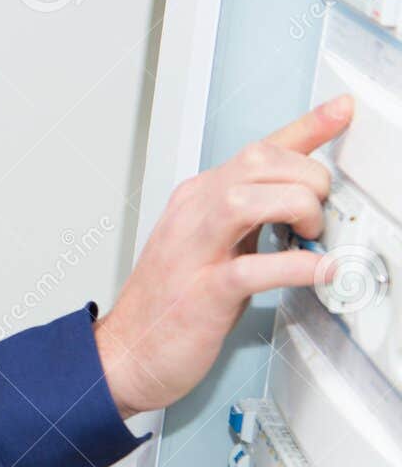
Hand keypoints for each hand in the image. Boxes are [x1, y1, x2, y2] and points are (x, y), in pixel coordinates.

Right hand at [95, 96, 353, 417]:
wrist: (127, 354)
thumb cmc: (169, 305)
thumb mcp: (212, 246)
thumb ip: (251, 219)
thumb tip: (299, 201)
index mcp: (195, 201)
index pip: (257, 149)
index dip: (307, 127)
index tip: (341, 111)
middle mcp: (191, 217)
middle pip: (259, 162)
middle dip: (308, 179)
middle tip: (318, 215)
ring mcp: (193, 253)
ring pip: (251, 199)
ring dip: (299, 210)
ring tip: (311, 236)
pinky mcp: (202, 294)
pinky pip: (253, 269)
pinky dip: (296, 267)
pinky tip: (317, 271)